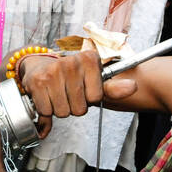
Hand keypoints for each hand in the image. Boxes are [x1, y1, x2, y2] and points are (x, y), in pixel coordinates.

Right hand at [17, 51, 136, 122]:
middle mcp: (71, 62)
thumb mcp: (94, 80)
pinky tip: (46, 97)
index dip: (89, 98)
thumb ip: (113, 88)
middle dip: (74, 106)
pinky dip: (46, 110)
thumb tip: (133, 87)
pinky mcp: (37, 82)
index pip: (97, 98)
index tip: (83, 87)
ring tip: (57, 94)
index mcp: (90, 59)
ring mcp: (53, 72)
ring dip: (60, 109)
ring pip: (64, 112)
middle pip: (80, 108)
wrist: (38, 66)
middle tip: (68, 93)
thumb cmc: (69, 76)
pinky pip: (47, 111)